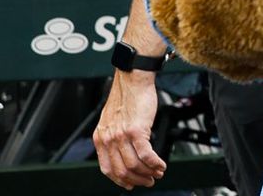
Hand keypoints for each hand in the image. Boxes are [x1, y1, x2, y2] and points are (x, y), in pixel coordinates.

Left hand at [93, 69, 166, 188]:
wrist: (133, 80)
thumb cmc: (127, 97)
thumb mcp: (113, 120)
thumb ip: (114, 137)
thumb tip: (124, 154)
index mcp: (101, 138)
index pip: (107, 169)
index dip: (120, 180)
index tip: (131, 184)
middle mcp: (108, 139)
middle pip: (122, 170)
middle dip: (137, 180)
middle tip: (149, 181)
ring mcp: (121, 135)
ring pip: (134, 165)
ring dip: (148, 172)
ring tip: (158, 172)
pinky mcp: (136, 130)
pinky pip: (146, 155)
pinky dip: (155, 163)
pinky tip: (161, 164)